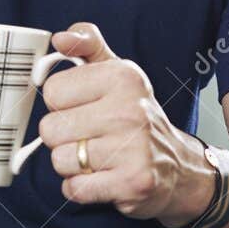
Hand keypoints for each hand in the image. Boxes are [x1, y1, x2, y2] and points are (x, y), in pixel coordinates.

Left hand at [36, 23, 213, 224]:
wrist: (178, 167)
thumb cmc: (135, 117)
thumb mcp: (117, 72)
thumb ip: (87, 44)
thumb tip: (60, 39)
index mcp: (123, 77)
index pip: (53, 91)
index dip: (61, 104)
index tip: (82, 107)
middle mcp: (130, 110)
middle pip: (50, 129)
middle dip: (63, 138)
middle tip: (90, 136)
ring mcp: (133, 148)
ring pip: (59, 160)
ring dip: (72, 164)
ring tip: (98, 157)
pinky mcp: (132, 183)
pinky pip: (75, 188)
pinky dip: (80, 188)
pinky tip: (101, 178)